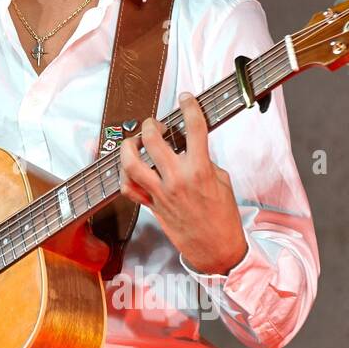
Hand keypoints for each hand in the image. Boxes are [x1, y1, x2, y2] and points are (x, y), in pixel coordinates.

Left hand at [117, 91, 247, 274]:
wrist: (217, 248)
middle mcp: (177, 178)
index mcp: (200, 169)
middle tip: (155, 123)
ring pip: (131, 162)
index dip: (189, 107)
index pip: (194, 127)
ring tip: (135, 141)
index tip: (185, 98)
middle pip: (153, 139)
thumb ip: (204, 161)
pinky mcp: (151, 205)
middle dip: (152, 124)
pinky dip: (125, 175)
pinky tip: (131, 169)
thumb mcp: (222, 181)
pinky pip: (128, 187)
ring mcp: (161, 192)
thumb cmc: (223, 217)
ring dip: (129, 146)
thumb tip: (189, 147)